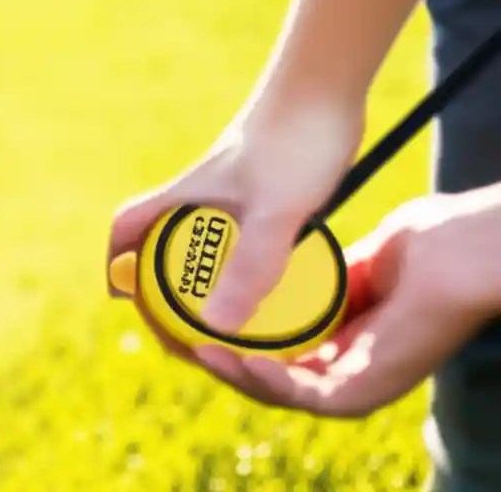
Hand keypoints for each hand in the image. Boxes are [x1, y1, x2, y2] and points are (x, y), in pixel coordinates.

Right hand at [107, 97, 363, 339]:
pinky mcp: (267, 191)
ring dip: (205, 279)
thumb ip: (252, 264)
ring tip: (229, 316)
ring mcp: (234, 194)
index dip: (116, 266)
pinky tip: (276, 283)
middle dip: (161, 288)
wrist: (330, 82)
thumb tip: (218, 324)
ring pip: (204, 243)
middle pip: (160, 244)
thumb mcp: (277, 209)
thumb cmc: (296, 136)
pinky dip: (245, 265)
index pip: (126, 229)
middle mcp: (202, 196)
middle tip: (184, 327)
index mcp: (185, 196)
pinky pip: (243, 238)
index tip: (124, 301)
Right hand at [193, 188, 500, 417]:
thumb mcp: (347, 253)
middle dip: (207, 356)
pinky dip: (261, 377)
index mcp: (334, 340)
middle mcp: (338, 368)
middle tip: (168, 333)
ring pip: (271, 389)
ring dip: (227, 371)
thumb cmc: (425, 241)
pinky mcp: (360, 391)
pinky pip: (299, 393)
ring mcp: (349, 385)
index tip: (180, 310)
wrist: (467, 251)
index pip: (263, 349)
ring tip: (189, 348)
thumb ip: (306, 266)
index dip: (217, 335)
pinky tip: (233, 358)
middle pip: (257, 372)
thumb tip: (252, 254)